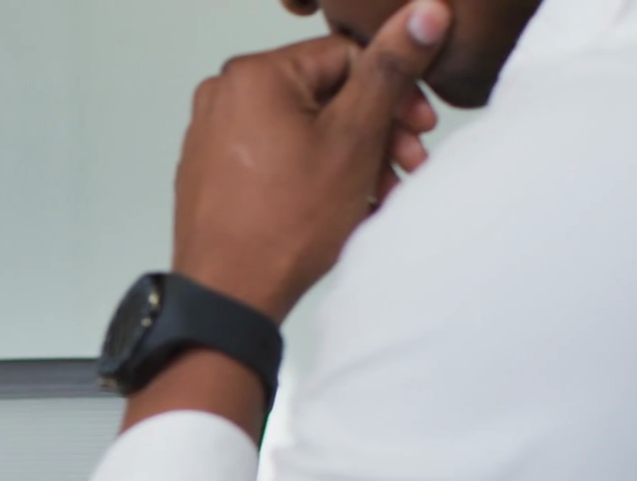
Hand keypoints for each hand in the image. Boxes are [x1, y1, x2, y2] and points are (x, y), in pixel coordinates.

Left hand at [172, 0, 451, 322]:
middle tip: (408, 163)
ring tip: (381, 192)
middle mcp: (224, 96)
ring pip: (304, 130)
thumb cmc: (283, 225)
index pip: (346, 57)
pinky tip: (346, 203)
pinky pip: (277, 157)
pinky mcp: (214, 171)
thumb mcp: (354, 138)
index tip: (419, 127)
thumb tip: (423, 13)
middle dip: (375, 131)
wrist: (229, 295)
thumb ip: (390, 70)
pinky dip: (316, 173)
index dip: (393, 91)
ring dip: (352, 157)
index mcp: (253, 74)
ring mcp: (213, 136)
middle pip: (325, 95)